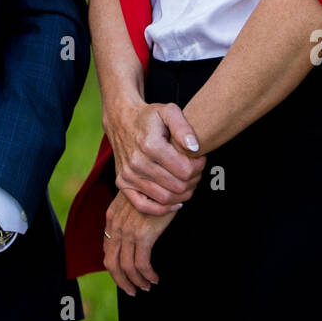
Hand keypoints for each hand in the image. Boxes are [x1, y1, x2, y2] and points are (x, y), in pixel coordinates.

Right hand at [103, 97, 204, 214]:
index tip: (200, 159)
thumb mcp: (169, 111)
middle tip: (196, 171)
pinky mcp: (122, 183)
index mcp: (150, 144)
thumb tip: (195, 149)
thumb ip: (184, 128)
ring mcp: (128, 175)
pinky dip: (162, 209)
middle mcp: (137, 162)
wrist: (121, 120)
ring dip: (182, 194)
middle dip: (193, 180)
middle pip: (177, 186)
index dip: (199, 167)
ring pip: (165, 198)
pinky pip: (144, 206)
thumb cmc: (149, 117)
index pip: (185, 170)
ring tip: (186, 181)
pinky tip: (174, 202)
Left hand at [104, 190, 176, 295]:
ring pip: (126, 267)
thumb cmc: (154, 188)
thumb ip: (129, 215)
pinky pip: (141, 264)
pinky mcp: (143, 235)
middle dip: (121, 281)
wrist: (164, 178)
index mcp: (112, 217)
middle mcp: (116, 226)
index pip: (107, 249)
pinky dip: (147, 275)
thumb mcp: (135, 200)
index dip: (114, 267)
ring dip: (136, 281)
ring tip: (147, 286)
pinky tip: (154, 278)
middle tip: (132, 291)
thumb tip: (133, 233)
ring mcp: (128, 231)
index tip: (125, 276)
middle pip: (111, 263)